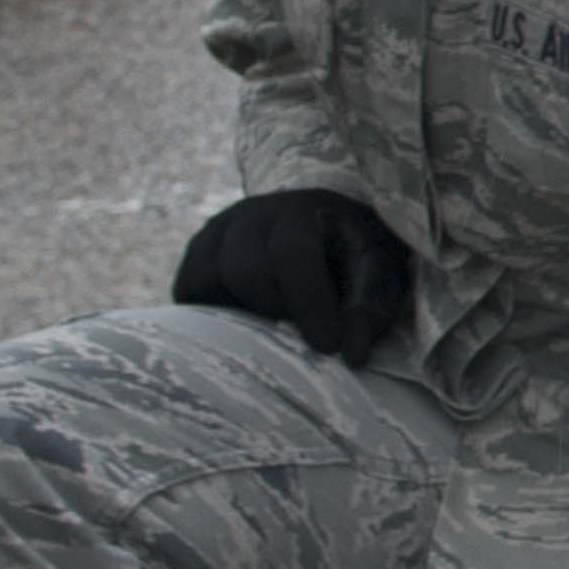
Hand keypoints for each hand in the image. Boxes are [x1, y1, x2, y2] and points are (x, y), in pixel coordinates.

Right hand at [171, 184, 415, 367]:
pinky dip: (211, 312)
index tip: (327, 346)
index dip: (308, 303)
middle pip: (244, 269)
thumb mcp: (379, 278)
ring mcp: (220, 229)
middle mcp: (254, 213)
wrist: (324, 226)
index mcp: (305, 211)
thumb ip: (368, 313)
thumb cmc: (356, 258)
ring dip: (240, 312)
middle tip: (299, 330)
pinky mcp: (199, 251)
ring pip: (206, 277)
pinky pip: (189, 288)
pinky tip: (245, 316)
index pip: (294, 254)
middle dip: (273, 310)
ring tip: (272, 319)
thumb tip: (352, 357)